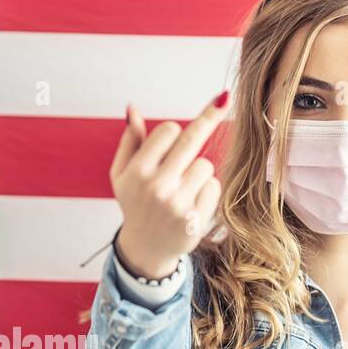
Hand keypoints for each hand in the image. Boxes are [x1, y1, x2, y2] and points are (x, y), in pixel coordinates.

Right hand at [108, 91, 228, 279]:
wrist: (146, 248)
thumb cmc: (135, 204)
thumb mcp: (123, 175)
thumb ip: (130, 142)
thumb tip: (133, 109)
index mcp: (137, 171)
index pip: (168, 131)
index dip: (173, 132)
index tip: (176, 133)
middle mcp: (156, 186)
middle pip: (191, 139)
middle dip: (209, 117)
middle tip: (224, 99)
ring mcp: (177, 204)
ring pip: (205, 165)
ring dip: (199, 171)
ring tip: (183, 187)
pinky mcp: (195, 219)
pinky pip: (213, 187)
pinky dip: (206, 191)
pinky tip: (192, 203)